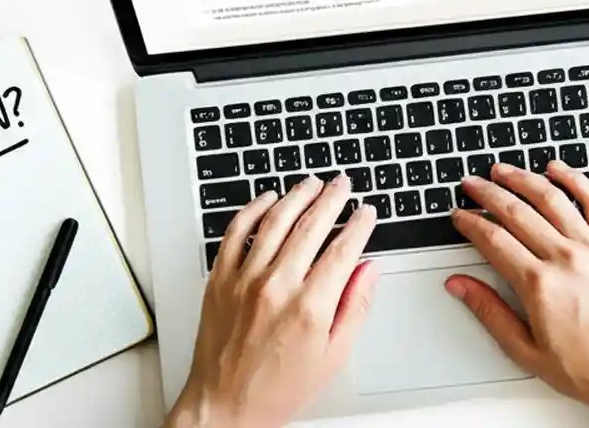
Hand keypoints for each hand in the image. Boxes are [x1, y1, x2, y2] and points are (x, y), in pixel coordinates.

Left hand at [165, 175, 378, 427]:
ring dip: (297, 196)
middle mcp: (276, 287)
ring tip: (312, 184)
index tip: (366, 212)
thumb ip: (354, 308)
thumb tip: (368, 271)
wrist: (224, 407)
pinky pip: (235, 232)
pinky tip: (267, 199)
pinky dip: (252, 210)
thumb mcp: (332, 356)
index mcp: (310, 307)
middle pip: (311, 225)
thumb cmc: (277, 389)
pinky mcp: (220, 279)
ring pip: (274, 220)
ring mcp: (245, 279)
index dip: (359, 224)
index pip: (343, 249)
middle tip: (343, 186)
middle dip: (332, 199)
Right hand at [446, 162, 588, 427]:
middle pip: (516, 212)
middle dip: (487, 193)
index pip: (493, 239)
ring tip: (503, 170)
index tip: (459, 215)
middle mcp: (565, 258)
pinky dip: (573, 179)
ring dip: (522, 179)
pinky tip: (557, 168)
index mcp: (539, 285)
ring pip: (551, 198)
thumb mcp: (527, 351)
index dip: (470, 222)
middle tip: (472, 184)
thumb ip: (489, 312)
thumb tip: (459, 286)